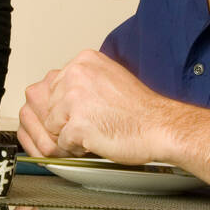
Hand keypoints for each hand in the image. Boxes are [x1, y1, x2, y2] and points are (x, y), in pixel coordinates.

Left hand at [21, 50, 172, 163]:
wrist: (159, 127)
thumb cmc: (140, 108)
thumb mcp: (110, 76)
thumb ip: (85, 79)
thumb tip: (62, 89)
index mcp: (84, 61)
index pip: (55, 86)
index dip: (70, 104)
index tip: (89, 109)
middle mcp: (76, 75)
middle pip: (50, 105)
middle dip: (67, 119)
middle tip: (94, 122)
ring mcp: (74, 99)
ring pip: (53, 125)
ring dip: (71, 134)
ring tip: (96, 131)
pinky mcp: (76, 124)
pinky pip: (61, 142)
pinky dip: (76, 148)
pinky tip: (96, 141)